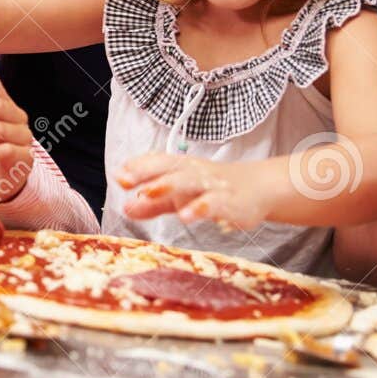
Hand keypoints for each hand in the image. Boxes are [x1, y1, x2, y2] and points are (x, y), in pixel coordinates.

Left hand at [117, 154, 270, 230]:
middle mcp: (195, 172)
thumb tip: (125, 207)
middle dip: (147, 173)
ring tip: (148, 193)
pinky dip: (200, 207)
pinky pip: (214, 203)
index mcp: (181, 167)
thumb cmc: (212, 190)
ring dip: (168, 185)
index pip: (157, 161)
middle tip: (126, 180)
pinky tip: (186, 215)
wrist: (258, 188)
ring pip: (189, 182)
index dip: (138, 167)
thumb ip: (153, 203)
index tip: (118, 175)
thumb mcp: (180, 196)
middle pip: (170, 168)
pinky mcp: (229, 202)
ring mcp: (212, 186)